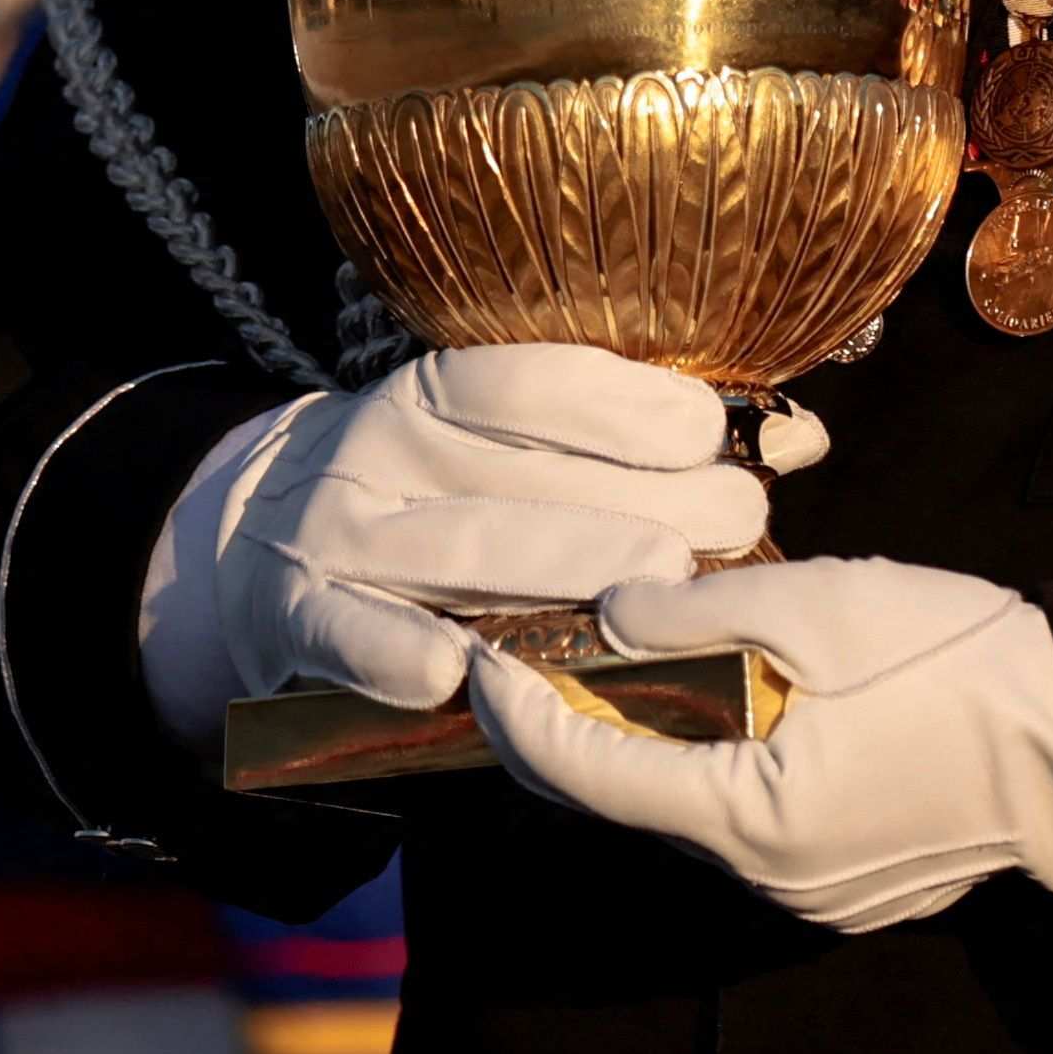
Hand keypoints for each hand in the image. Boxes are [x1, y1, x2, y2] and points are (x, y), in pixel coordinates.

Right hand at [142, 348, 803, 734]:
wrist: (253, 539)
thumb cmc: (431, 491)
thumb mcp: (502, 446)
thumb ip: (626, 446)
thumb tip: (800, 440)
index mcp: (435, 395)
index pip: (531, 383)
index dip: (624, 402)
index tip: (709, 431)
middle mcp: (384, 450)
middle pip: (518, 475)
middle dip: (634, 501)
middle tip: (734, 522)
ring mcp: (339, 536)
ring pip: (456, 553)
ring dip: (554, 567)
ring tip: (650, 587)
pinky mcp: (297, 619)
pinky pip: (346, 634)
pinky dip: (390, 650)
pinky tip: (450, 670)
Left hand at [467, 556, 1052, 933]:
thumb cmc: (969, 667)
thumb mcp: (827, 606)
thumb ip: (702, 609)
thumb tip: (611, 610)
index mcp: (746, 815)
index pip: (583, 773)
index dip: (515, 715)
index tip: (476, 657)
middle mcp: (761, 874)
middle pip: (622, 804)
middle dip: (562, 731)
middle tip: (522, 651)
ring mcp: (805, 889)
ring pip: (680, 814)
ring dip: (635, 746)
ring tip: (606, 662)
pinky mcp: (844, 879)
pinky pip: (739, 822)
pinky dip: (701, 765)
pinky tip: (709, 702)